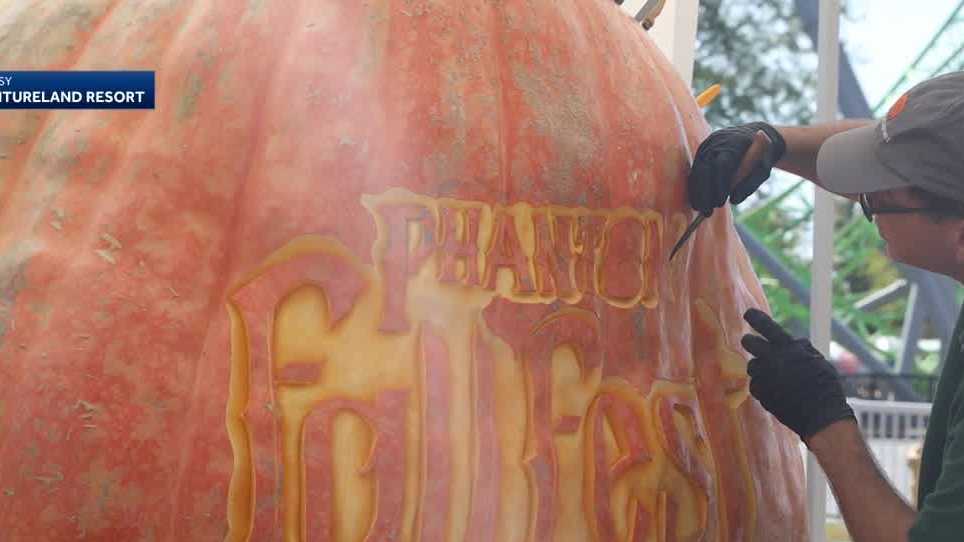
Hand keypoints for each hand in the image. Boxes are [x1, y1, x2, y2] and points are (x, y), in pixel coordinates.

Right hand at [687, 122, 786, 213]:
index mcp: (733, 144)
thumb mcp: (763, 170)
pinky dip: (695, 187)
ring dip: (697, 192)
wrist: (751, 135)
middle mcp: (715, 143)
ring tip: (701, 209)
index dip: (720, 185)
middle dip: (704, 192)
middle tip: (708, 211)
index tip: (722, 203)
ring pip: (696, 171)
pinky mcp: (700, 153)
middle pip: (704, 169)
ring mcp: (705, 147)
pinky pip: (694, 171)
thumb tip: (734, 200)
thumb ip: (751, 184)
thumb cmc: (760, 156)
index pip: (722, 165)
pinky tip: (697, 201)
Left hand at [741, 308, 854, 443]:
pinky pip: (755, 384)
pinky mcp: (760, 392)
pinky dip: (763, 386)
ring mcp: (764, 376)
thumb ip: (801, 349)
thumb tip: (792, 340)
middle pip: (748, 342)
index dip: (756, 317)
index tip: (748, 313)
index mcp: (789, 348)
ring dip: (760, 368)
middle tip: (752, 343)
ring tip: (776, 376)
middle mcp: (773, 358)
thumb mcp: (818, 360)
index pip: (767, 326)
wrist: (821, 416)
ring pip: (751, 365)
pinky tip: (776, 391)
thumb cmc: (825, 386)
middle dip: (750, 341)